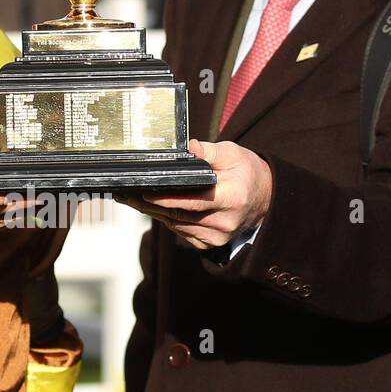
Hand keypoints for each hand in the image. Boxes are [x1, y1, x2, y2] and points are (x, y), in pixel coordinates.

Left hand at [123, 139, 271, 250]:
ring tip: (132, 200)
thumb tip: (190, 147)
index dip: (168, 200)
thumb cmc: (246, 172)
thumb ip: (210, 151)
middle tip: (127, 195)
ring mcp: (217, 236)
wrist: (264, 197)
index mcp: (232, 198)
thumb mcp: (233, 154)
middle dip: (150, 205)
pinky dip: (167, 220)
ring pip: (177, 225)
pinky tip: (152, 209)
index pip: (194, 202)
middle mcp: (225, 222)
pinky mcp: (210, 244)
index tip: (146, 193)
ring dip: (153, 214)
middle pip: (180, 215)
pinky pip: (181, 232)